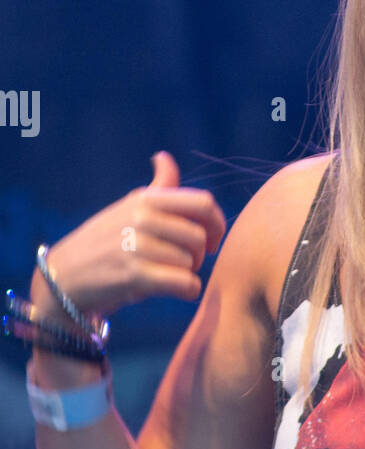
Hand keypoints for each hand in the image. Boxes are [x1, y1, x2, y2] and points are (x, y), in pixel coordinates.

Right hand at [30, 151, 226, 318]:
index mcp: (147, 199)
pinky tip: (174, 290)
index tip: (211, 240)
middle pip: (200, 238)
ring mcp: (138, 245)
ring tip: (166, 274)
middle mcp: (143, 217)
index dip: (217, 224)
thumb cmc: (105, 242)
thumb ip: (158, 187)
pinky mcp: (135, 275)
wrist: (63, 275)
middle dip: (200, 256)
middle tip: (183, 263)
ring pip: (192, 263)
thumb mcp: (129, 207)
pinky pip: (186, 284)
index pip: (203, 203)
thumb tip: (164, 157)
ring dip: (187, 274)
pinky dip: (187, 291)